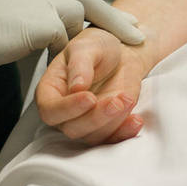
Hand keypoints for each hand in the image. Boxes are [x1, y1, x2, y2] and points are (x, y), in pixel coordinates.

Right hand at [0, 0, 144, 80]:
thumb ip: (13, 24)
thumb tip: (28, 38)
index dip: (94, 9)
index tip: (120, 20)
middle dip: (112, 17)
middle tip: (139, 34)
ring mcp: (30, 6)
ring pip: (73, 20)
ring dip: (80, 45)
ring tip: (98, 64)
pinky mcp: (30, 26)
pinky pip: (62, 41)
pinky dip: (67, 58)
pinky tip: (67, 77)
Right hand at [36, 27, 155, 144]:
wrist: (121, 53)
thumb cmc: (98, 47)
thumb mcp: (86, 46)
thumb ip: (80, 65)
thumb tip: (76, 87)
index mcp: (51, 91)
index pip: (50, 110)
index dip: (68, 108)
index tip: (89, 97)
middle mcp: (65, 111)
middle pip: (72, 128)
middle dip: (96, 117)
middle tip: (116, 101)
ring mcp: (85, 121)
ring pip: (94, 135)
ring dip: (113, 122)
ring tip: (128, 99)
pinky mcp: (106, 125)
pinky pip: (113, 139)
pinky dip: (125, 133)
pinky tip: (136, 121)